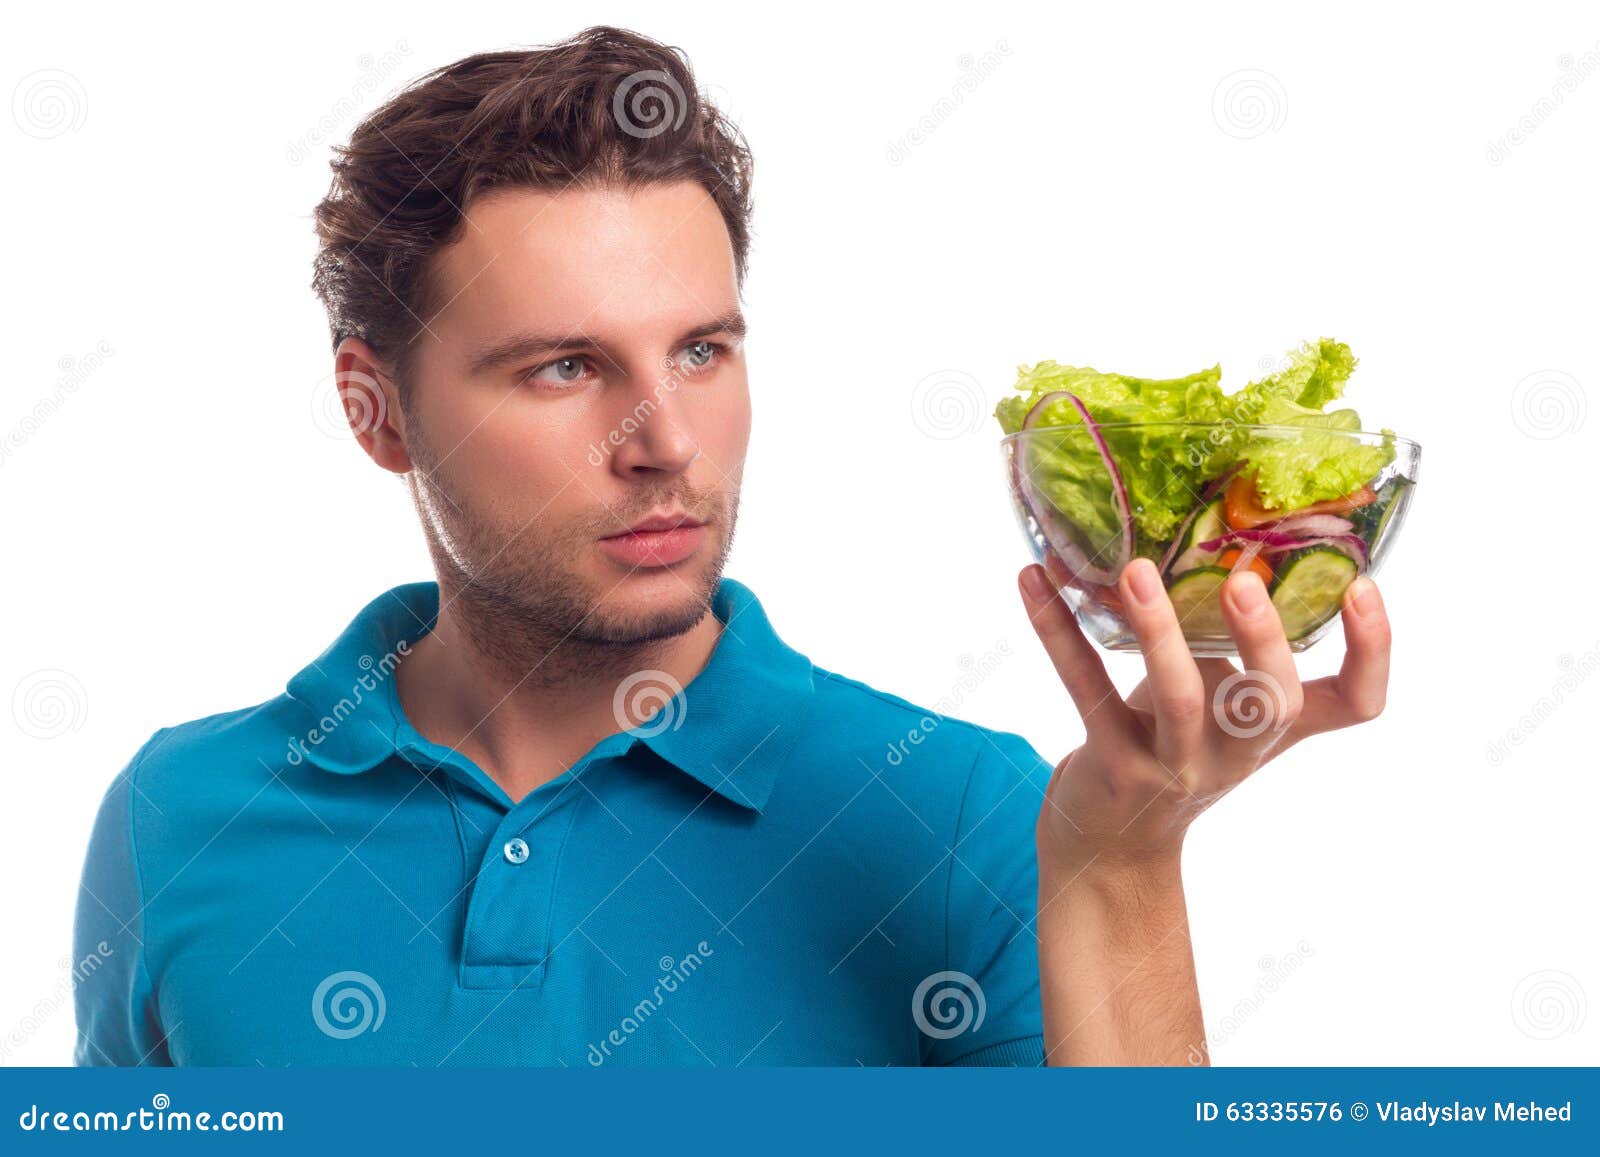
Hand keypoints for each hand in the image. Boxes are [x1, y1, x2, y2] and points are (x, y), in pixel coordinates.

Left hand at [1018, 557, 1391, 874]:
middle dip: (1261, 640)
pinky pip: (1085, 691)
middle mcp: (1235, 752)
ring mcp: (1175, 764)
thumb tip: (1203, 530)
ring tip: (1136, 570)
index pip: (1357, 703)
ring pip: (1179, 700)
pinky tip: (1033, 581)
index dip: (1372, 652)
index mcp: (1274, 729)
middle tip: (1241, 579)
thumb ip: (1222, 639)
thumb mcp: (1214, 700)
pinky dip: (1057, 632)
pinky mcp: (1112, 765)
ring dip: (1157, 632)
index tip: (1363, 586)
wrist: (1111, 844)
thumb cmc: (1172, 747)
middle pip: (1271, 702)